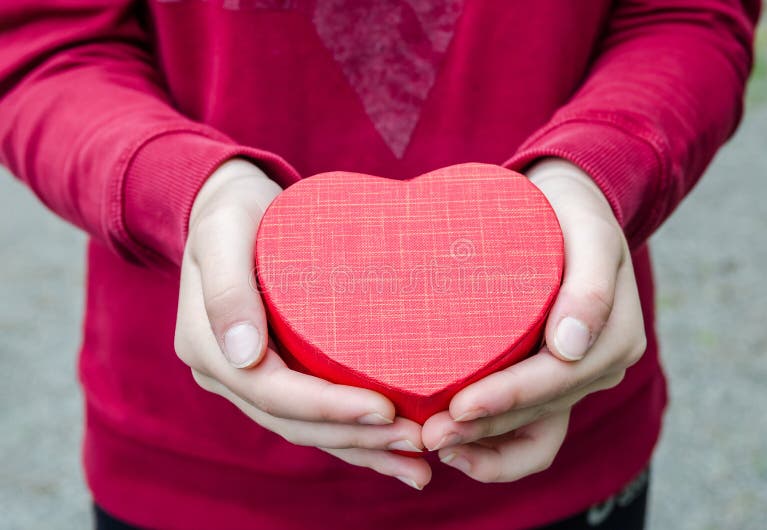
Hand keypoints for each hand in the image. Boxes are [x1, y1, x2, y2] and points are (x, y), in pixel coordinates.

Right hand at [174, 158, 430, 488]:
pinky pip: (315, 416)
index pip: (272, 393)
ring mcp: (251, 379)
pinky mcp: (278, 374)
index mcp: (208, 348)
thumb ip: (226, 288)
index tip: (385, 409)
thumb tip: (242, 356)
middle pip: (295, 423)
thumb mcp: (221, 235)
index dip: (328, 408)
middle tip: (418, 442)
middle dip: (357, 438)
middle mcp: (228, 374)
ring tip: (418, 462)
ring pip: (308, 430)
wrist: (230, 207)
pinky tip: (393, 451)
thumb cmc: (230, 213)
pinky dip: (353, 437)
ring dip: (362, 450)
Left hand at [420, 158, 646, 481]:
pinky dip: (499, 452)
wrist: (564, 210)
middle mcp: (598, 366)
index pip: (557, 378)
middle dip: (486, 427)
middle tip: (429, 434)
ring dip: (486, 447)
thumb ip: (590, 285)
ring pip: (535, 432)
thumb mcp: (590, 233)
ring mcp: (574, 379)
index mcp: (614, 337)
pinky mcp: (550, 382)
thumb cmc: (571, 215)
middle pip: (541, 411)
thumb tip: (570, 349)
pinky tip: (458, 452)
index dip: (509, 398)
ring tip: (435, 445)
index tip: (459, 404)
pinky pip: (533, 435)